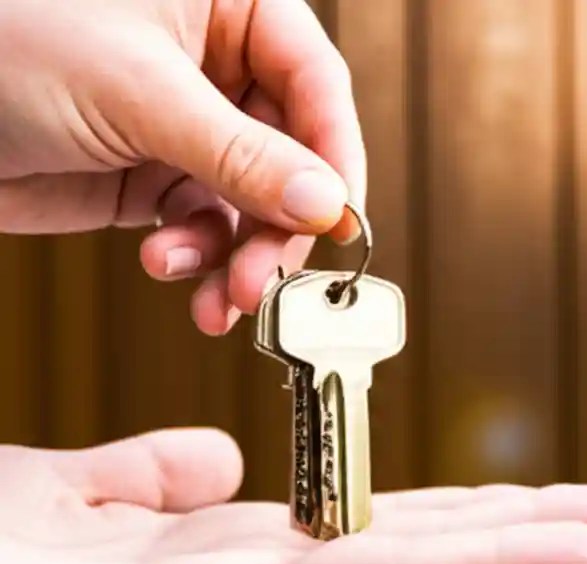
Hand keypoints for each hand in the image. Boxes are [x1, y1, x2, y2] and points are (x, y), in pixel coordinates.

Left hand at [0, 0, 365, 334]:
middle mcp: (218, 64)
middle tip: (266, 281)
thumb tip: (328, 205)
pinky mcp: (153, 175)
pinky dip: (195, 258)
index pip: (317, 84)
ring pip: (253, 202)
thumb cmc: (6, 40)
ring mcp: (187, 124)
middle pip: (293, 156)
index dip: (335, 157)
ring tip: (220, 299)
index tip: (340, 222)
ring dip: (240, 256)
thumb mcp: (139, 93)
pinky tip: (166, 268)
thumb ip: (244, 154)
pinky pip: (205, 225)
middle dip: (279, 227)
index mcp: (232, 8)